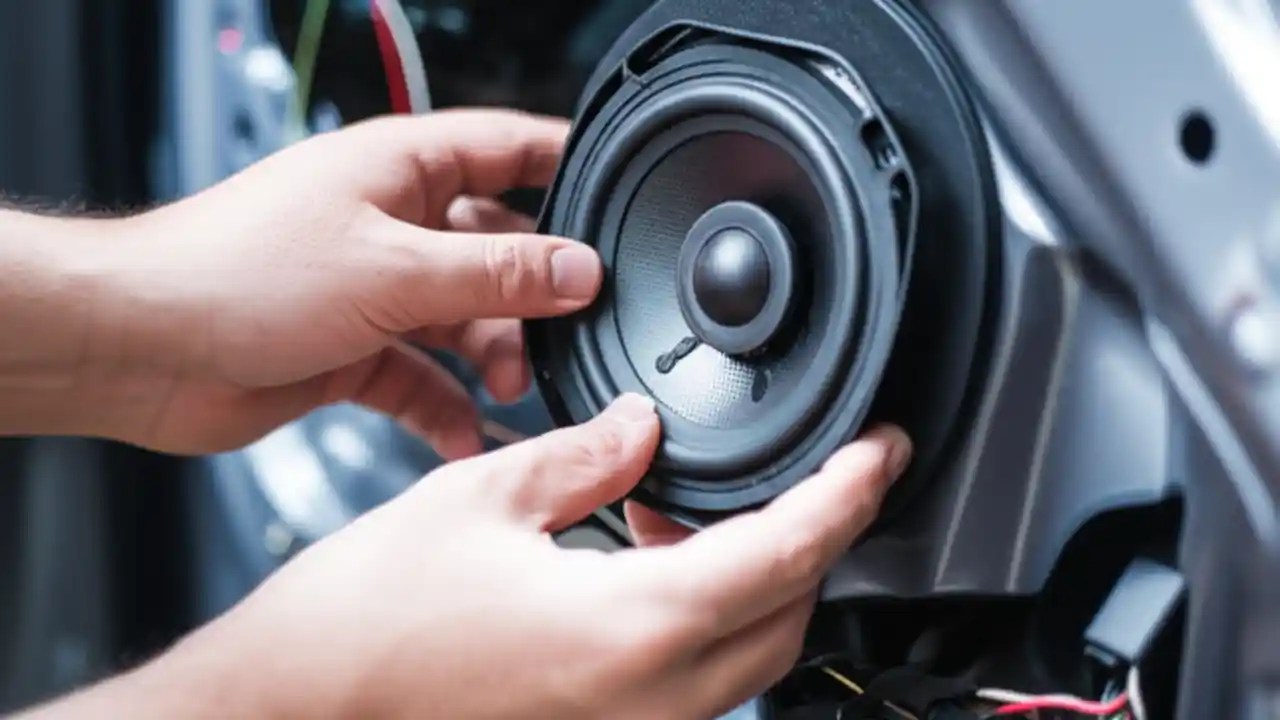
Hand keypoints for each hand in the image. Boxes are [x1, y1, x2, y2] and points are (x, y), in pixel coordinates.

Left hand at [72, 109, 597, 453]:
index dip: (566, 167)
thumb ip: (497, 272)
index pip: (508, 149)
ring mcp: (374, 287)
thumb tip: (579, 267)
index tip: (618, 201)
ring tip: (512, 390)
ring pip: (466, 319)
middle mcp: (393, 223)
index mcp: (402, 169)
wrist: (144, 347)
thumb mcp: (396, 269)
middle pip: (498, 250)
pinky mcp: (353, 349)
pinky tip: (463, 432)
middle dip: (534, 295)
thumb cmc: (239, 273)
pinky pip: (423, 377)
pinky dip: (447, 407)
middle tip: (564, 335)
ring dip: (495, 357)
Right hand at [72, 399, 910, 719]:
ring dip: (756, 576)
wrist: (291, 713)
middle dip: (812, 533)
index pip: (789, 550)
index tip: (882, 451)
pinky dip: (705, 617)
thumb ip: (584, 457)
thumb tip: (641, 429)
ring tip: (698, 507)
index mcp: (630, 626)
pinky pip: (695, 681)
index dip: (849, 492)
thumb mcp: (478, 501)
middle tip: (799, 467)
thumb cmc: (360, 624)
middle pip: (788, 610)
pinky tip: (652, 563)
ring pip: (749, 653)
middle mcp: (648, 699)